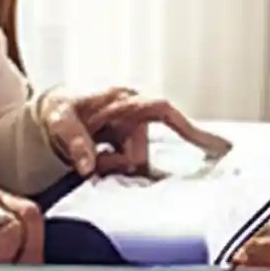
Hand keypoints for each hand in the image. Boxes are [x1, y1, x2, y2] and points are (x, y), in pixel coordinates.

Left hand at [40, 87, 231, 176]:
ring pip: (134, 165)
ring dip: (112, 168)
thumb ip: (74, 140)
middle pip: (141, 153)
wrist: (50, 113)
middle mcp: (133, 116)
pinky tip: (98, 161)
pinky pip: (129, 168)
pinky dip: (114, 169)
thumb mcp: (60, 119)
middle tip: (90, 160)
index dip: (189, 128)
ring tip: (89, 158)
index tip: (218, 146)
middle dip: (117, 163)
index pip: (163, 112)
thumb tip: (87, 164)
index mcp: (125, 101)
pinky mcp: (125, 147)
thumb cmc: (60, 108)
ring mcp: (131, 133)